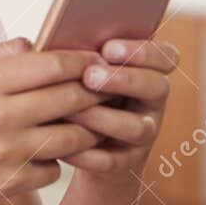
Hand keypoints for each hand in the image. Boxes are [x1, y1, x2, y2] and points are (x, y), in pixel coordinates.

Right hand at [0, 38, 108, 204]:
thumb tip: (40, 45)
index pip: (52, 65)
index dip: (82, 62)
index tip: (95, 61)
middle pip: (72, 98)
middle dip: (95, 92)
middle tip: (105, 89)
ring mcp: (6, 153)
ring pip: (74, 137)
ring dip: (86, 129)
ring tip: (85, 121)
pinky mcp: (11, 182)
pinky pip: (55, 169)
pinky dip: (56, 161)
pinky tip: (46, 154)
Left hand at [61, 37, 177, 180]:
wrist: (70, 143)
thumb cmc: (66, 92)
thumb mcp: (70, 70)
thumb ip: (70, 55)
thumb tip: (40, 42)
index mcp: (144, 69)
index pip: (165, 56)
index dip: (144, 51)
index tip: (109, 47)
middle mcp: (150, 100)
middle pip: (157, 87)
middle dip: (123, 80)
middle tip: (89, 76)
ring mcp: (143, 132)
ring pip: (138, 127)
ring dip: (103, 117)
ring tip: (71, 111)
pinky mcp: (125, 162)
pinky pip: (113, 160)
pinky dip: (87, 153)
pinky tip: (62, 146)